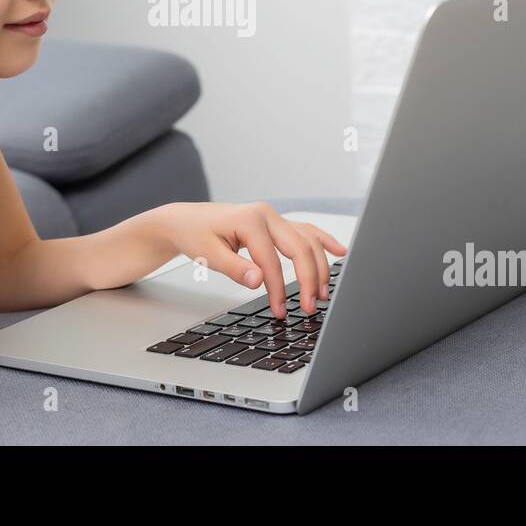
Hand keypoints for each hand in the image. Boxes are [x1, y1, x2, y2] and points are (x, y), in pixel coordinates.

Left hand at [151, 201, 347, 317]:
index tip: (280, 311)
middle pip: (299, 247)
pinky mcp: (275, 224)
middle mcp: (267, 215)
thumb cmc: (195, 234)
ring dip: (319, 266)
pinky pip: (305, 231)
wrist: (186, 220)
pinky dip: (323, 241)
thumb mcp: (207, 254)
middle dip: (309, 279)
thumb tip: (259, 282)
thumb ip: (234, 268)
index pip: (272, 260)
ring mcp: (273, 218)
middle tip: (310, 306)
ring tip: (324, 293)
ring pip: (307, 240)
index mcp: (250, 220)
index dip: (278, 288)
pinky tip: (339, 252)